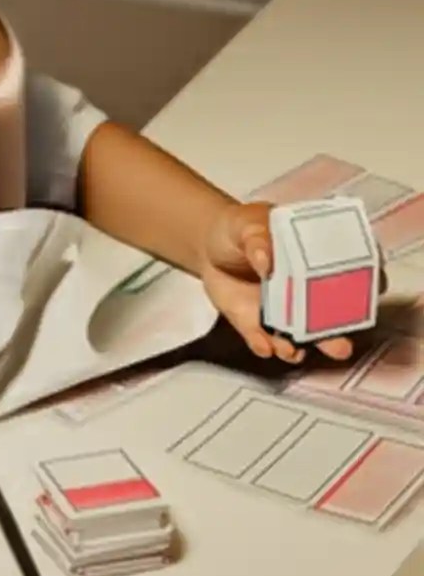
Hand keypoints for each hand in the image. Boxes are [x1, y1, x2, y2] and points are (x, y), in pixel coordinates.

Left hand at [199, 202, 382, 363]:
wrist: (207, 245)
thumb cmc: (239, 229)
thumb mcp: (248, 224)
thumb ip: (259, 240)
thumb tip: (266, 260)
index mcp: (318, 260)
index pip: (353, 275)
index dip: (365, 288)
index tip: (368, 297)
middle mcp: (308, 292)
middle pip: (331, 316)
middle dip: (337, 334)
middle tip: (339, 345)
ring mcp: (283, 311)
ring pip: (300, 336)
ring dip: (301, 346)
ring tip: (293, 350)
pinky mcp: (256, 324)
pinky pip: (264, 340)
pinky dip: (265, 345)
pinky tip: (265, 346)